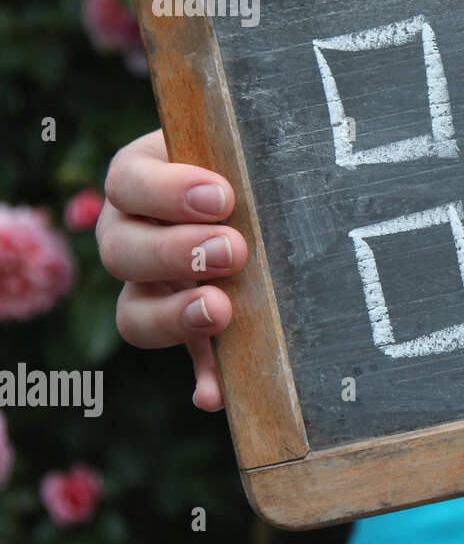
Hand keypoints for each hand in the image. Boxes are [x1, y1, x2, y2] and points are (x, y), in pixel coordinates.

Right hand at [97, 130, 246, 410]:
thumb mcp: (242, 148)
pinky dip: (201, 376)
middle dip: (176, 254)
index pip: (128, 182)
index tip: (221, 197)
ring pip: (133, 312)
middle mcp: (132, 234)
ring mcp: (151, 287)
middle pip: (120, 251)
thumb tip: (248, 179)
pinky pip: (184, 358)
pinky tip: (214, 395)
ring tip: (220, 310)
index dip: (167, 192)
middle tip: (233, 251)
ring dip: (175, 316)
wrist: (264, 187)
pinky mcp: (185, 326)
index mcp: (140, 179)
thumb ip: (241, 158)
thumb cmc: (253, 156)